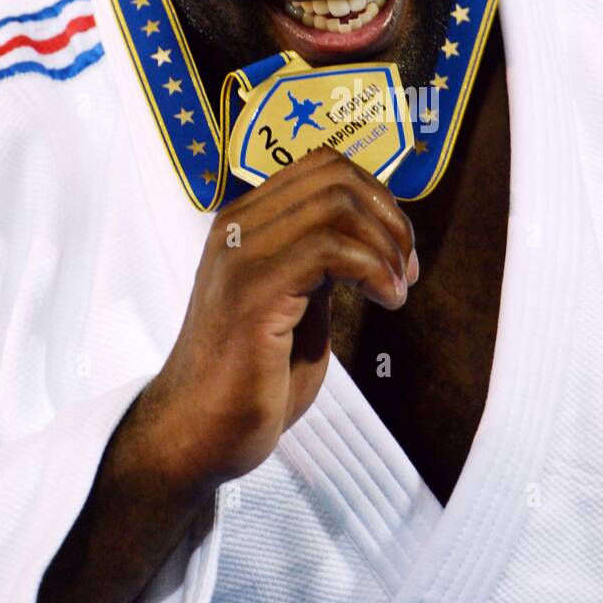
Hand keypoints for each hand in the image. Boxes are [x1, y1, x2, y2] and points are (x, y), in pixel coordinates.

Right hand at [133, 146, 418, 499]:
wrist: (195, 436)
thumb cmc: (250, 380)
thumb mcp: (297, 304)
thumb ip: (322, 265)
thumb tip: (370, 238)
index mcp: (244, 223)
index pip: (323, 166)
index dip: (376, 198)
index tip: (399, 252)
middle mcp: (236, 227)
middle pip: (335, 176)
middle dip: (389, 219)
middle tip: (406, 272)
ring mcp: (240, 256)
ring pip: (336, 204)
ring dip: (385, 246)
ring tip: (395, 291)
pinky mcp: (252, 294)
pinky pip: (330, 251)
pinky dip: (374, 271)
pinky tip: (384, 302)